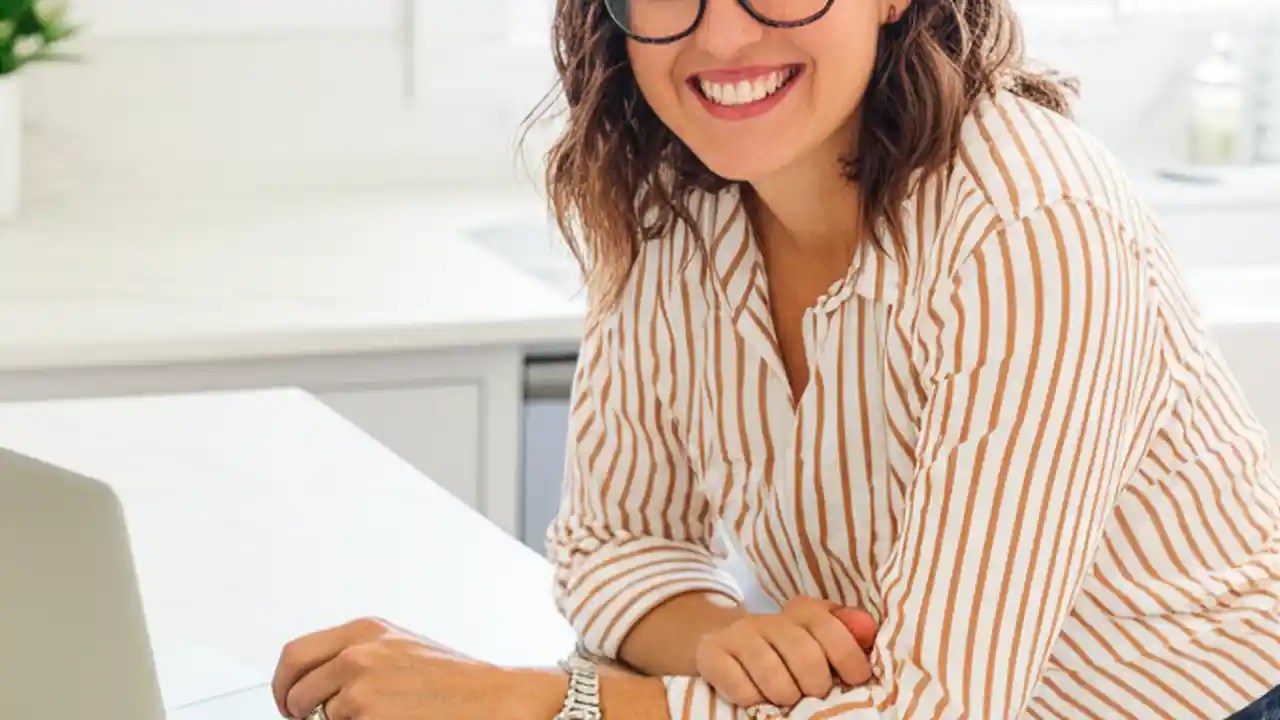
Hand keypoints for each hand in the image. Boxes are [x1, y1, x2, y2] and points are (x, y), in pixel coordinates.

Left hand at [271, 617, 531, 719]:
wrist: (494, 699)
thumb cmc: (455, 682)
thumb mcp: (401, 651)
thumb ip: (359, 656)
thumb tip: (318, 683)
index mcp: (366, 631)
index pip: (296, 654)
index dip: (286, 684)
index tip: (292, 700)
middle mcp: (357, 652)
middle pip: (294, 686)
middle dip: (292, 708)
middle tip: (301, 718)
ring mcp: (359, 684)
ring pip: (317, 715)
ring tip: (374, 718)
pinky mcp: (365, 713)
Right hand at [694, 596, 877, 707]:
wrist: (721, 641)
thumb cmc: (782, 648)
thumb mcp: (815, 635)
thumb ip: (845, 631)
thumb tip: (868, 629)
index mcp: (800, 612)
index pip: (828, 627)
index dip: (847, 656)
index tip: (856, 680)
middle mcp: (767, 619)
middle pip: (803, 653)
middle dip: (816, 683)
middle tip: (815, 694)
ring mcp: (737, 635)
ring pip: (771, 673)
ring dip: (785, 695)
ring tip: (787, 700)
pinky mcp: (711, 654)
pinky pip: (739, 686)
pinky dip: (753, 699)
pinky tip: (757, 698)